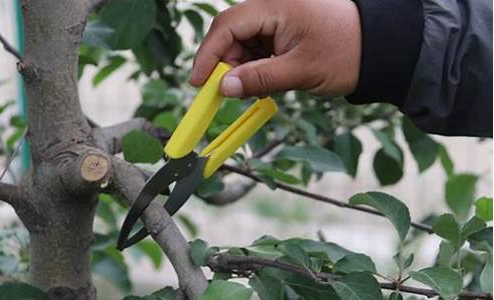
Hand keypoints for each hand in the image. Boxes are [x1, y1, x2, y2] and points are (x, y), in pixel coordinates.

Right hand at [190, 0, 361, 97]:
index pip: (227, 26)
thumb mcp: (300, 70)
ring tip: (253, 90)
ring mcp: (277, 19)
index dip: (208, 54)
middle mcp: (272, 7)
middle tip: (224, 94)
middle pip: (231, 33)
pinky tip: (263, 82)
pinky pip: (257, 48)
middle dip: (224, 64)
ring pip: (242, 43)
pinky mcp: (282, 31)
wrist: (378, 49)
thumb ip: (259, 78)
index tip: (198, 83)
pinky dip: (254, 67)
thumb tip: (223, 87)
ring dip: (240, 68)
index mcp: (276, 6)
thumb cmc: (346, 53)